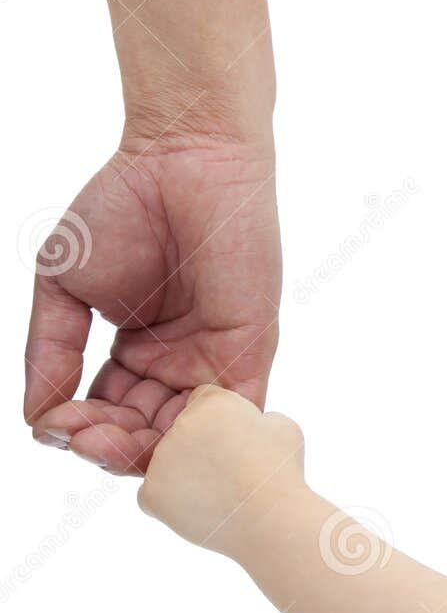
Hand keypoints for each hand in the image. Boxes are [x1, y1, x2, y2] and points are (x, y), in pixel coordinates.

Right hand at [24, 135, 281, 474]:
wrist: (183, 160)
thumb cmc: (123, 207)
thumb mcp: (64, 288)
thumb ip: (50, 353)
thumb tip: (35, 419)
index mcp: (136, 352)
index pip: (107, 415)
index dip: (78, 430)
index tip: (52, 425)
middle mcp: (176, 364)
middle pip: (142, 435)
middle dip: (106, 447)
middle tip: (78, 438)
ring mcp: (212, 362)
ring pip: (180, 437)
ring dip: (140, 452)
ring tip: (101, 440)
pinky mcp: (246, 354)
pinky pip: (228, 420)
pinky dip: (192, 442)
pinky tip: (151, 441)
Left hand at [137, 383, 305, 556]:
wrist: (270, 519)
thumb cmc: (280, 473)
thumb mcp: (281, 425)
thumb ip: (257, 417)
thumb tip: (252, 425)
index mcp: (210, 402)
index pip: (202, 403)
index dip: (221, 425)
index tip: (236, 444)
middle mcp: (179, 425)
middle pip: (183, 434)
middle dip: (200, 449)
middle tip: (228, 473)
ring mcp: (161, 459)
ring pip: (168, 465)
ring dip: (185, 476)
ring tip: (219, 494)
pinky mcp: (151, 493)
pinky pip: (154, 495)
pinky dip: (171, 504)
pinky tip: (201, 508)